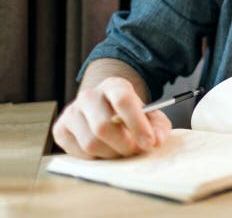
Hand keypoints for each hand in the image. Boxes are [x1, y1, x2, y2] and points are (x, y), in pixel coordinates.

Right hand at [52, 77, 171, 158]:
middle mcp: (89, 95)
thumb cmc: (131, 115)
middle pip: (103, 126)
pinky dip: (95, 158)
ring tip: (121, 151)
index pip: (123, 100)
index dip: (137, 124)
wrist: (106, 110)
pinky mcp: (60, 129)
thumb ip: (158, 127)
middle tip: (135, 151)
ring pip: (90, 143)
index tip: (149, 143)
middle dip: (123, 145)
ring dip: (110, 154)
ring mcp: (71, 111)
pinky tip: (105, 150)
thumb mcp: (150, 116)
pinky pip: (78, 153)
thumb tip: (157, 141)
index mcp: (114, 86)